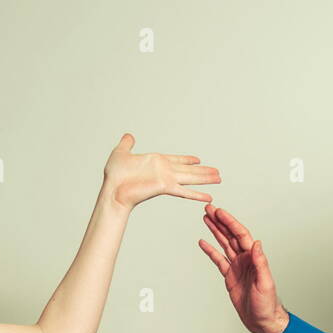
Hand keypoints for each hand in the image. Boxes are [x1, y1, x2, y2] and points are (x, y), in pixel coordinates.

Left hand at [101, 133, 220, 209]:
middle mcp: (164, 170)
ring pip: (191, 178)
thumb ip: (127, 144)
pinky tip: (208, 197)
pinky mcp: (165, 187)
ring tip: (219, 179)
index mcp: (157, 161)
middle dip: (203, 172)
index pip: (177, 160)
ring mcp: (166, 179)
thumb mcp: (121, 153)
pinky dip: (197, 195)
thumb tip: (129, 136)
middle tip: (217, 172)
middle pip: (189, 170)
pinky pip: (184, 191)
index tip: (198, 160)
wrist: (113, 189)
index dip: (188, 160)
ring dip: (205, 179)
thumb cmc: (115, 175)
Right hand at [197, 204, 289, 332]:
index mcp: (254, 258)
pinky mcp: (230, 276)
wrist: (263, 320)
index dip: (230, 223)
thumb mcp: (265, 282)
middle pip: (230, 235)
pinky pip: (218, 260)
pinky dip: (211, 251)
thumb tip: (256, 244)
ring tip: (206, 218)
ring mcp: (237, 267)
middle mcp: (245, 259)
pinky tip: (203, 242)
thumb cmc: (267, 304)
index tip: (219, 212)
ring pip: (224, 244)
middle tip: (208, 208)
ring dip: (215, 231)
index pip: (240, 235)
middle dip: (220, 221)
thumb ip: (260, 262)